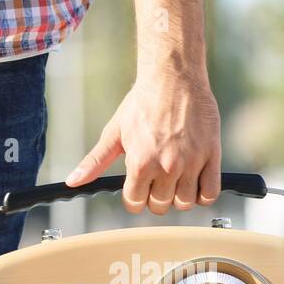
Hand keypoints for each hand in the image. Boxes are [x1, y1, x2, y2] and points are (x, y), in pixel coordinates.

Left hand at [67, 69, 220, 214]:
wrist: (174, 77)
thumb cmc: (141, 103)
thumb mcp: (114, 132)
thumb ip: (95, 161)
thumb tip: (72, 182)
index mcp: (140, 163)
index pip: (135, 203)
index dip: (134, 197)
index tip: (138, 186)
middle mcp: (166, 166)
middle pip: (160, 206)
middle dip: (155, 197)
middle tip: (156, 178)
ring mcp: (191, 162)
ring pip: (185, 203)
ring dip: (178, 196)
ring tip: (175, 179)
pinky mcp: (211, 156)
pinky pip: (210, 193)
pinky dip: (203, 194)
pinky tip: (194, 181)